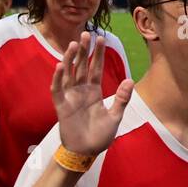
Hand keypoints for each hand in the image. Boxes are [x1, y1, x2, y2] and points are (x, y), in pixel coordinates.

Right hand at [52, 32, 134, 156]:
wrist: (85, 152)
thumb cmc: (100, 136)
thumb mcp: (115, 117)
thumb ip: (121, 99)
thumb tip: (130, 80)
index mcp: (94, 92)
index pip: (96, 68)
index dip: (98, 54)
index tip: (101, 38)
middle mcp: (81, 91)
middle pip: (81, 67)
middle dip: (84, 51)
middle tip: (86, 34)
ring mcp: (70, 97)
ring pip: (68, 74)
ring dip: (70, 59)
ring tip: (74, 45)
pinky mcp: (61, 106)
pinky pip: (57, 89)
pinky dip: (58, 78)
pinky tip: (60, 66)